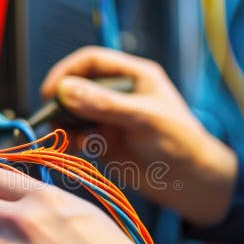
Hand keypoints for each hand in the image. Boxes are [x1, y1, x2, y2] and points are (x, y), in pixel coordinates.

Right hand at [41, 46, 237, 225]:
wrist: (192, 182)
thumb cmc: (179, 141)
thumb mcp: (142, 118)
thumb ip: (104, 104)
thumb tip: (65, 90)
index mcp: (133, 75)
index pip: (91, 61)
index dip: (67, 72)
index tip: (51, 91)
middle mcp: (118, 94)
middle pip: (77, 87)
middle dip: (62, 102)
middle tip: (52, 118)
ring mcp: (109, 118)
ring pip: (74, 114)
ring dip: (65, 124)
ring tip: (65, 137)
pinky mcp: (105, 142)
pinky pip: (79, 136)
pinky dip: (73, 141)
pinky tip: (79, 149)